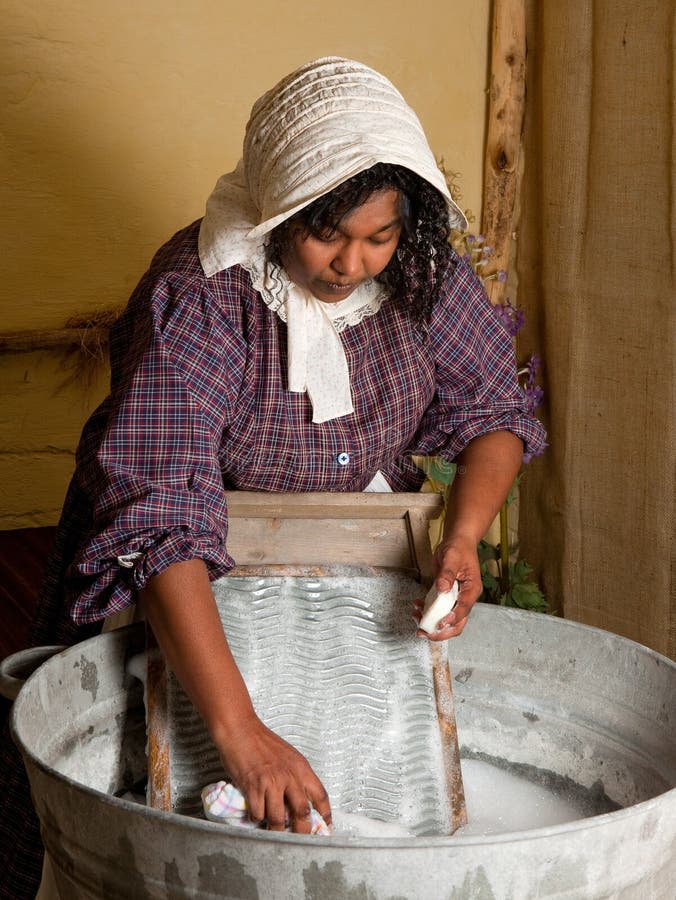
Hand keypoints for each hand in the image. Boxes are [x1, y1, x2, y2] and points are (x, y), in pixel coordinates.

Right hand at [214, 712, 331, 833]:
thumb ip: (296, 776)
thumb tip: (300, 800)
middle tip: (299, 838)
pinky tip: (255, 813)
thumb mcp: (288, 756)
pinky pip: (258, 814)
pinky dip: (257, 819)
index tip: (325, 828)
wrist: (240, 730)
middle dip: (302, 831)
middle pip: (302, 813)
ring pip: (279, 819)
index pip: (321, 795)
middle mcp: (289, 776)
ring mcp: (271, 782)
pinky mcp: (253, 787)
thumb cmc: (262, 742)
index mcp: (301, 767)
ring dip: (276, 829)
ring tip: (273, 830)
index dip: (325, 815)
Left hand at [413, 535, 480, 640]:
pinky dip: (427, 611)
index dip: (452, 619)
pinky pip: (437, 609)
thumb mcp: (452, 558)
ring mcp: (455, 598)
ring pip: (446, 619)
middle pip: (457, 623)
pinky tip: (416, 606)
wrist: (458, 541)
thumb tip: (443, 588)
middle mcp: (465, 597)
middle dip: (442, 631)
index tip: (440, 623)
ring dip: (432, 623)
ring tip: (416, 619)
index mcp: (471, 590)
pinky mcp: (446, 595)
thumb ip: (447, 573)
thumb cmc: (459, 548)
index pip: (463, 610)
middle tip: (425, 633)